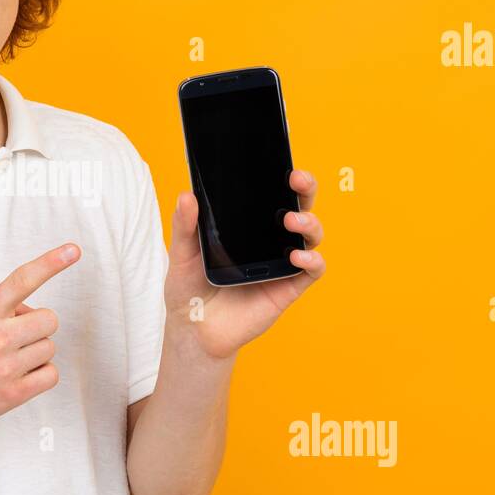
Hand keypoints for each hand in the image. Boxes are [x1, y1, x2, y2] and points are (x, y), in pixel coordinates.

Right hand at [0, 242, 79, 434]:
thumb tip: (27, 312)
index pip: (22, 280)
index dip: (51, 262)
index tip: (73, 250)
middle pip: (48, 319)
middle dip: (36, 324)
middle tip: (14, 334)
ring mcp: (5, 368)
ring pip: (50, 347)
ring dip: (35, 350)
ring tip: (7, 358)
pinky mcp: (13, 394)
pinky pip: (50, 375)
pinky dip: (40, 373)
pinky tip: (18, 374)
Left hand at [163, 169, 325, 359]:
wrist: (193, 330)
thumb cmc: (189, 289)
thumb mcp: (182, 254)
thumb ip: (185, 227)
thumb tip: (187, 195)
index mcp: (247, 226)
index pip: (271, 195)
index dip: (282, 177)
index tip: (282, 164)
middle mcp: (269, 240)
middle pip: (298, 207)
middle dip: (305, 189)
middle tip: (296, 180)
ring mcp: (281, 263)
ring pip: (310, 235)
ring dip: (308, 223)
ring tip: (291, 221)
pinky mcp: (287, 287)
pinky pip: (312, 270)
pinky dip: (312, 260)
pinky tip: (297, 256)